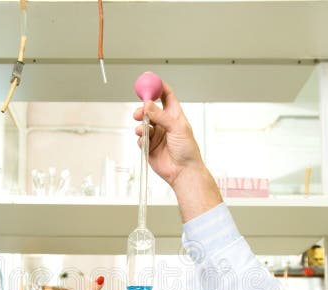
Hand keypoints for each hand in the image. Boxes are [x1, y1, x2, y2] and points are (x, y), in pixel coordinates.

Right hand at [133, 82, 222, 221]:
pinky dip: (141, 139)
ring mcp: (157, 135)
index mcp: (175, 116)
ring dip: (141, 125)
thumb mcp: (177, 128)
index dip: (158, 86)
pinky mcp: (149, 146)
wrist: (183, 172)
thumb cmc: (188, 151)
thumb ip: (161, 116)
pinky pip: (140, 138)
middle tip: (140, 112)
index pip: (166, 96)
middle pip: (150, 109)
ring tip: (143, 131)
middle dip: (143, 108)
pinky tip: (145, 143)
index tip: (149, 79)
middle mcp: (165, 124)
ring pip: (143, 123)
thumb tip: (148, 104)